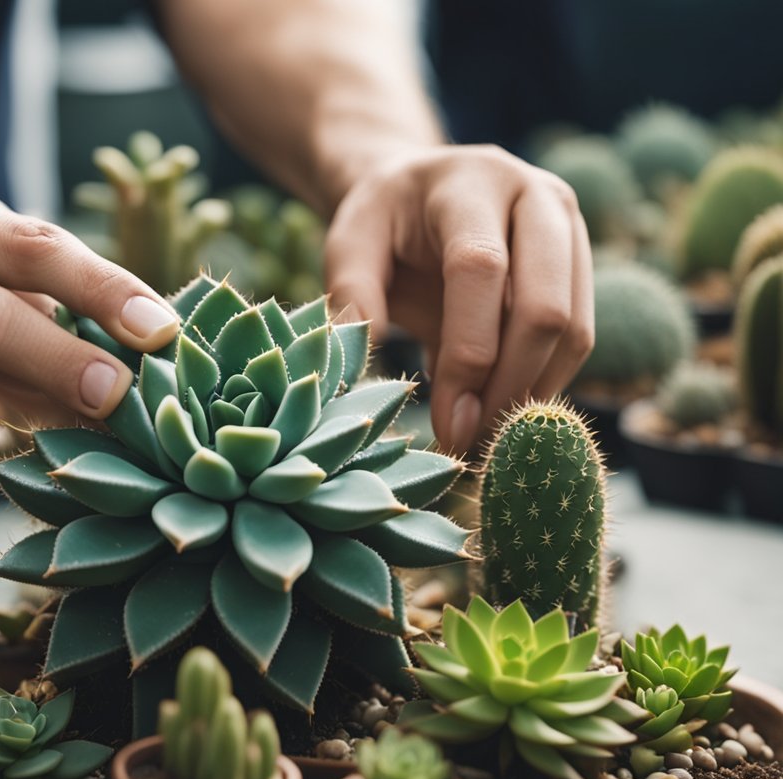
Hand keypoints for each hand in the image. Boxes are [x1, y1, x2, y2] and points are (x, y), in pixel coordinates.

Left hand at [324, 144, 593, 452]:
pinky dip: (543, 385)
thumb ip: (351, 290)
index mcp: (471, 182)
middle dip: (508, 386)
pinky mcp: (583, 268)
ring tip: (482, 437)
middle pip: (544, 306)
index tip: (447, 421)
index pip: (480, 270)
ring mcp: (572, 230)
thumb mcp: (349, 241)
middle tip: (468, 442)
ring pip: (573, 330)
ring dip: (530, 395)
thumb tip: (366, 353)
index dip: (467, 353)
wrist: (423, 191)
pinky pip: (578, 340)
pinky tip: (501, 413)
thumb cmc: (383, 222)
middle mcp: (538, 196)